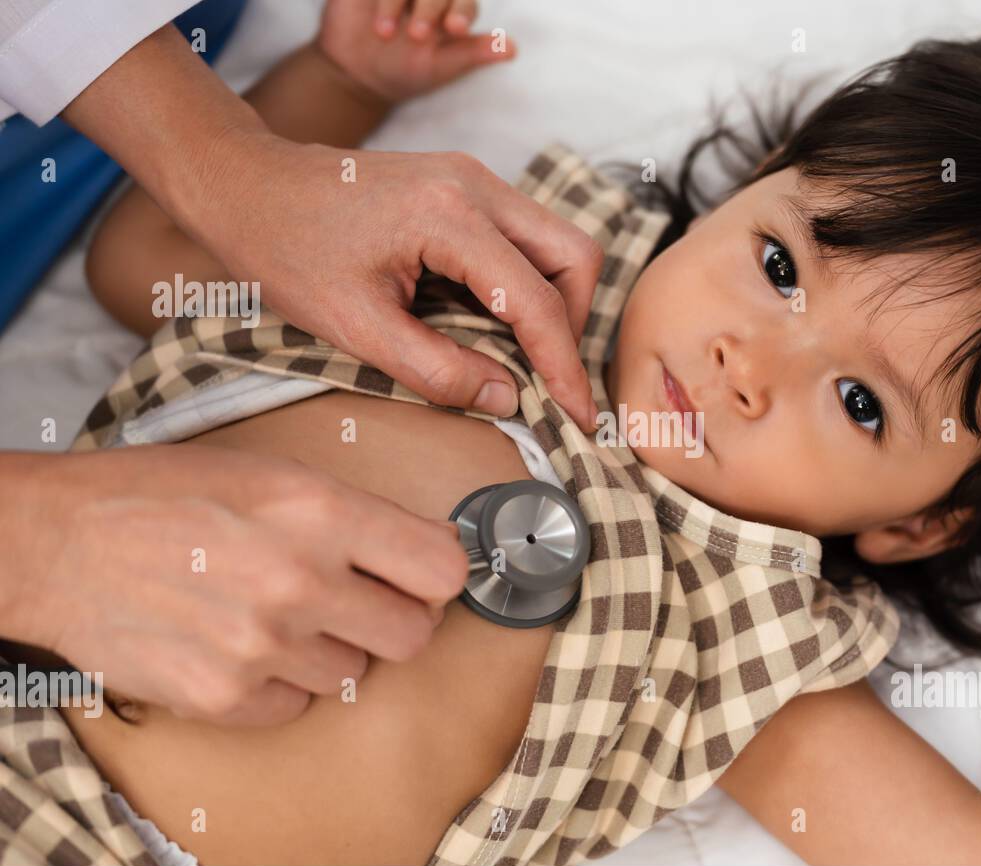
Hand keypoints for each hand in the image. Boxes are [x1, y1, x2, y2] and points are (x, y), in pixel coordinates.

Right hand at [4, 446, 467, 724]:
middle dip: (391, 619)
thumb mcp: (270, 472)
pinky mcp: (224, 697)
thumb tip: (436, 548)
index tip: (419, 575)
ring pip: (352, 673)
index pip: (443, 569)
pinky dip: (277, 684)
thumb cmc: (162, 495)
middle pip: (412, 635)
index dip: (436, 574)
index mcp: (319, 511)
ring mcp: (261, 646)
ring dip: (327, 649)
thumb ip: (357, 513)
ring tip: (272, 612)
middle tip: (353, 600)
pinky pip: (295, 706)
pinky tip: (239, 644)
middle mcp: (299, 581)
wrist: (55, 543)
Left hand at [183, 127, 602, 430]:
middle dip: (573, 324)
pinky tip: (494, 323)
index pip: (537, 300)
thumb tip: (507, 398)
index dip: (564, 366)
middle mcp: (475, 185)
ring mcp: (473, 179)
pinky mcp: (464, 186)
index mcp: (449, 216)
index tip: (579, 416)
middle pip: (575, 255)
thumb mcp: (353, 326)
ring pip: (556, 243)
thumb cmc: (284, 249)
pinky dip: (527, 284)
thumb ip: (436, 369)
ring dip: (553, 304)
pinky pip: (525, 237)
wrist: (246, 185)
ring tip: (523, 357)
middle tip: (550, 379)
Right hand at [317, 0, 512, 103]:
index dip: (461, 10)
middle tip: (417, 36)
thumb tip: (513, 49)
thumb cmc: (406, 72)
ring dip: (396, 3)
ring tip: (384, 33)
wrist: (357, 73)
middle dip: (430, 7)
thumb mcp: (440, 67)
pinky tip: (376, 14)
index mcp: (452, 11)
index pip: (465, 2)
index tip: (454, 29)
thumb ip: (473, 54)